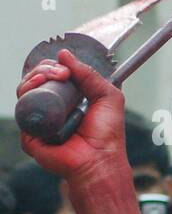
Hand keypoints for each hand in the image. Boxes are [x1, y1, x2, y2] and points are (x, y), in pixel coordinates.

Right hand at [15, 50, 129, 185]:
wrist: (100, 159)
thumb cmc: (107, 134)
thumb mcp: (108, 97)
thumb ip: (90, 75)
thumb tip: (65, 54)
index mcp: (68, 99)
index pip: (51, 75)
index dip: (54, 66)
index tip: (66, 67)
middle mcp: (52, 108)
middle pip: (35, 79)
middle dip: (44, 69)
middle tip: (61, 73)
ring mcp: (39, 119)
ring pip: (24, 90)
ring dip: (34, 77)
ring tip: (50, 78)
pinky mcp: (30, 132)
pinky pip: (21, 110)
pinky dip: (26, 96)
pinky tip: (37, 91)